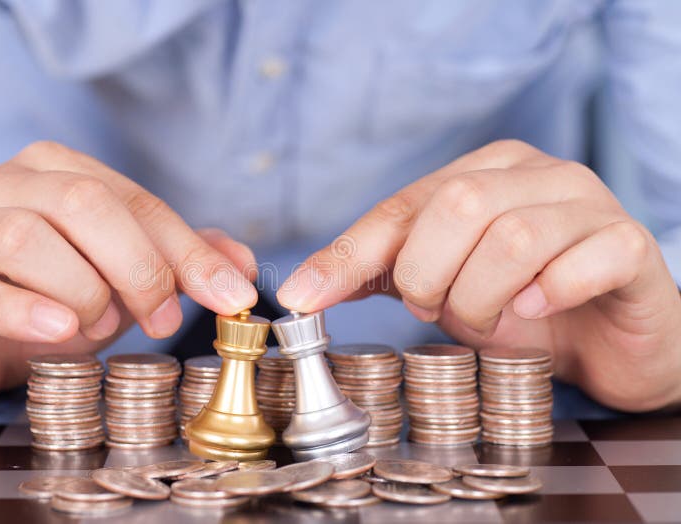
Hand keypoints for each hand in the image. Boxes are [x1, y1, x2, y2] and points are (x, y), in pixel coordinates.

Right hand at [0, 141, 257, 415]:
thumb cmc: (47, 300)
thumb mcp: (121, 279)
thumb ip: (178, 263)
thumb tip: (244, 268)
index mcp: (58, 171)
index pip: (137, 201)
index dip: (189, 252)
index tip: (232, 298)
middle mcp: (6, 184)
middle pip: (86, 204)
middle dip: (139, 268)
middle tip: (160, 321)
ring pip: (28, 237)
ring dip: (81, 292)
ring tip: (93, 328)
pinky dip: (24, 310)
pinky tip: (58, 331)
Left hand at [278, 140, 680, 411]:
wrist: (610, 340)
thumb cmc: (522, 304)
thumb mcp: (442, 285)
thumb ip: (382, 273)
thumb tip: (303, 288)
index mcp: (483, 172)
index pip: (402, 205)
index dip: (349, 255)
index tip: (302, 299)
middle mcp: (536, 174)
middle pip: (458, 206)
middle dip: (430, 277)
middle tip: (437, 312)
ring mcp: (588, 204)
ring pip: (513, 236)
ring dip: (482, 298)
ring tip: (486, 321)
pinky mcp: (629, 245)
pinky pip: (580, 262)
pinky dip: (546, 295)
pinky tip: (536, 310)